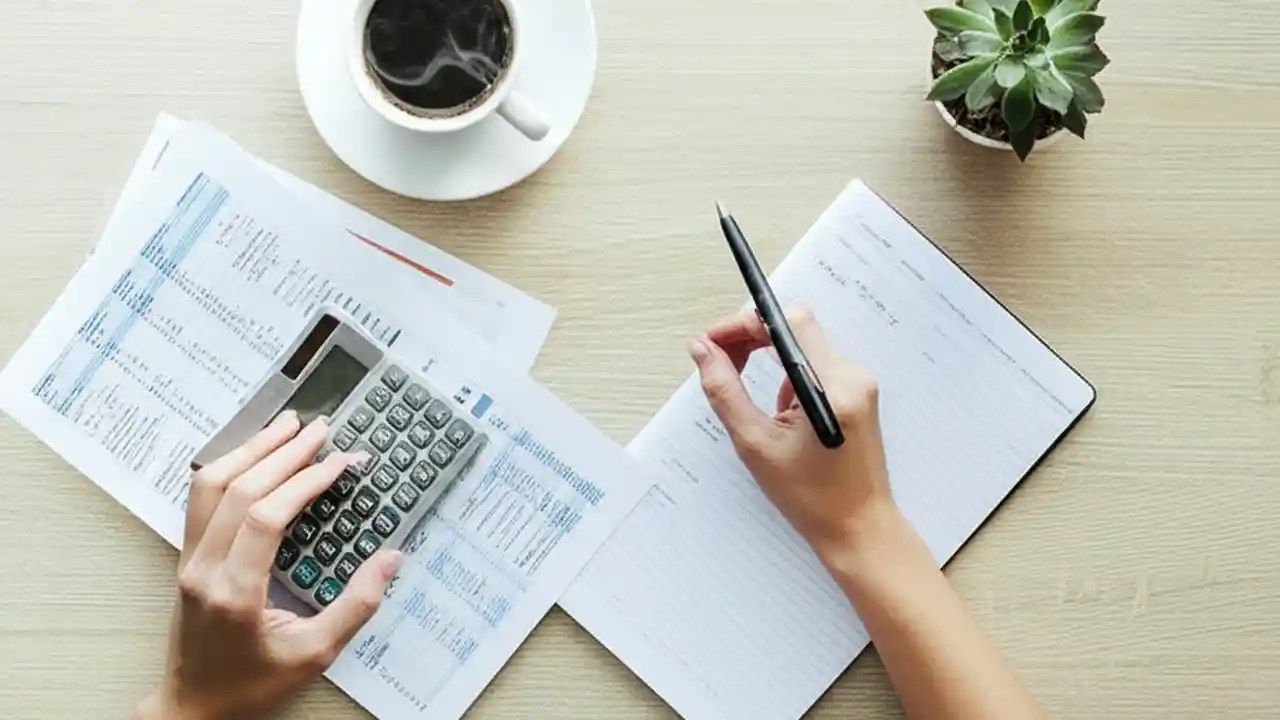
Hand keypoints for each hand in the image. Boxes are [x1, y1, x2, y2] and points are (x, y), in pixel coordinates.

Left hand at [136, 411, 403, 719]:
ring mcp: (189, 560)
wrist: (193, 709)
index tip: (340, 461)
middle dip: (283, 452)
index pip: (266, 515)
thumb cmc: (251, 687)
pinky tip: (252, 454)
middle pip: (239, 489)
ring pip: (211, 485)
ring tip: (286, 426)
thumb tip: (390, 559)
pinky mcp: (187, 558)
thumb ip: (356, 606)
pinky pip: (201, 498)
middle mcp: (204, 568)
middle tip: (320, 429)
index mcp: (234, 591)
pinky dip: (228, 467)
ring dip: (250, 450)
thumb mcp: (314, 654)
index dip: (305, 480)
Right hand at [688, 306, 898, 567]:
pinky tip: (781, 415)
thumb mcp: (755, 444)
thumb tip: (702, 350)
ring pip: (801, 347)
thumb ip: (724, 390)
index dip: (742, 323)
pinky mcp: (859, 392)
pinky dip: (787, 379)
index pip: (786, 322)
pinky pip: (814, 367)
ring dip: (769, 363)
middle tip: (719, 363)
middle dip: (751, 339)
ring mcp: (860, 382)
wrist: (859, 527)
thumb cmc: (811, 497)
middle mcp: (852, 374)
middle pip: (794, 328)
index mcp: (832, 386)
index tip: (712, 342)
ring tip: (756, 406)